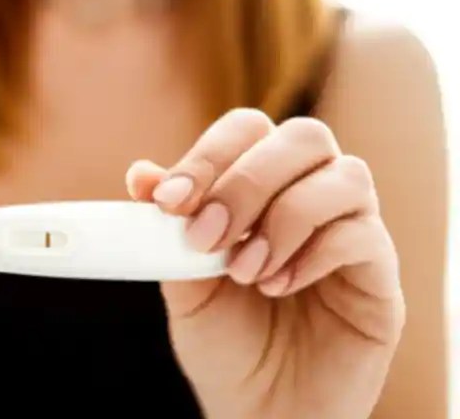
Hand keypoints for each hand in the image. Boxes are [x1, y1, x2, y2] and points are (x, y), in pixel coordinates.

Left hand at [127, 109, 405, 418]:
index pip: (248, 130)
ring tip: (245, 271)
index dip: (208, 155)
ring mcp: (354, 229)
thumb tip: (141, 174)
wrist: (260, 411)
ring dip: (282, 218)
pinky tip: (277, 288)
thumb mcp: (183, 286)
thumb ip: (167, 232)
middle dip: (247, 180)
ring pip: (344, 175)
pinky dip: (311, 255)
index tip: (169, 200)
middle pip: (303, 137)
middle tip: (208, 235)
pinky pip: (362, 233)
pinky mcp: (380, 273)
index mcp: (261, 186)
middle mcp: (313, 194)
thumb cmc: (226, 343)